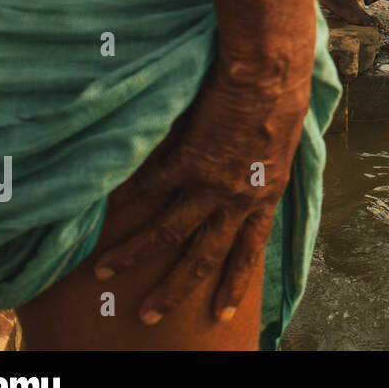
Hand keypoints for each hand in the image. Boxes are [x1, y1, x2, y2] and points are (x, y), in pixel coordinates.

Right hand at [94, 55, 314, 325]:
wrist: (270, 72)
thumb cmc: (284, 96)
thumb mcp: (281, 143)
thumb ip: (260, 168)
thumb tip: (247, 177)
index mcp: (266, 196)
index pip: (249, 251)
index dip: (234, 283)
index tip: (221, 312)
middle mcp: (240, 199)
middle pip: (203, 257)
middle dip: (174, 290)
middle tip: (147, 315)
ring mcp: (213, 182)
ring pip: (167, 233)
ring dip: (133, 254)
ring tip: (104, 271)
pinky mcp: (189, 159)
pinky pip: (151, 185)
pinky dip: (128, 195)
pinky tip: (107, 207)